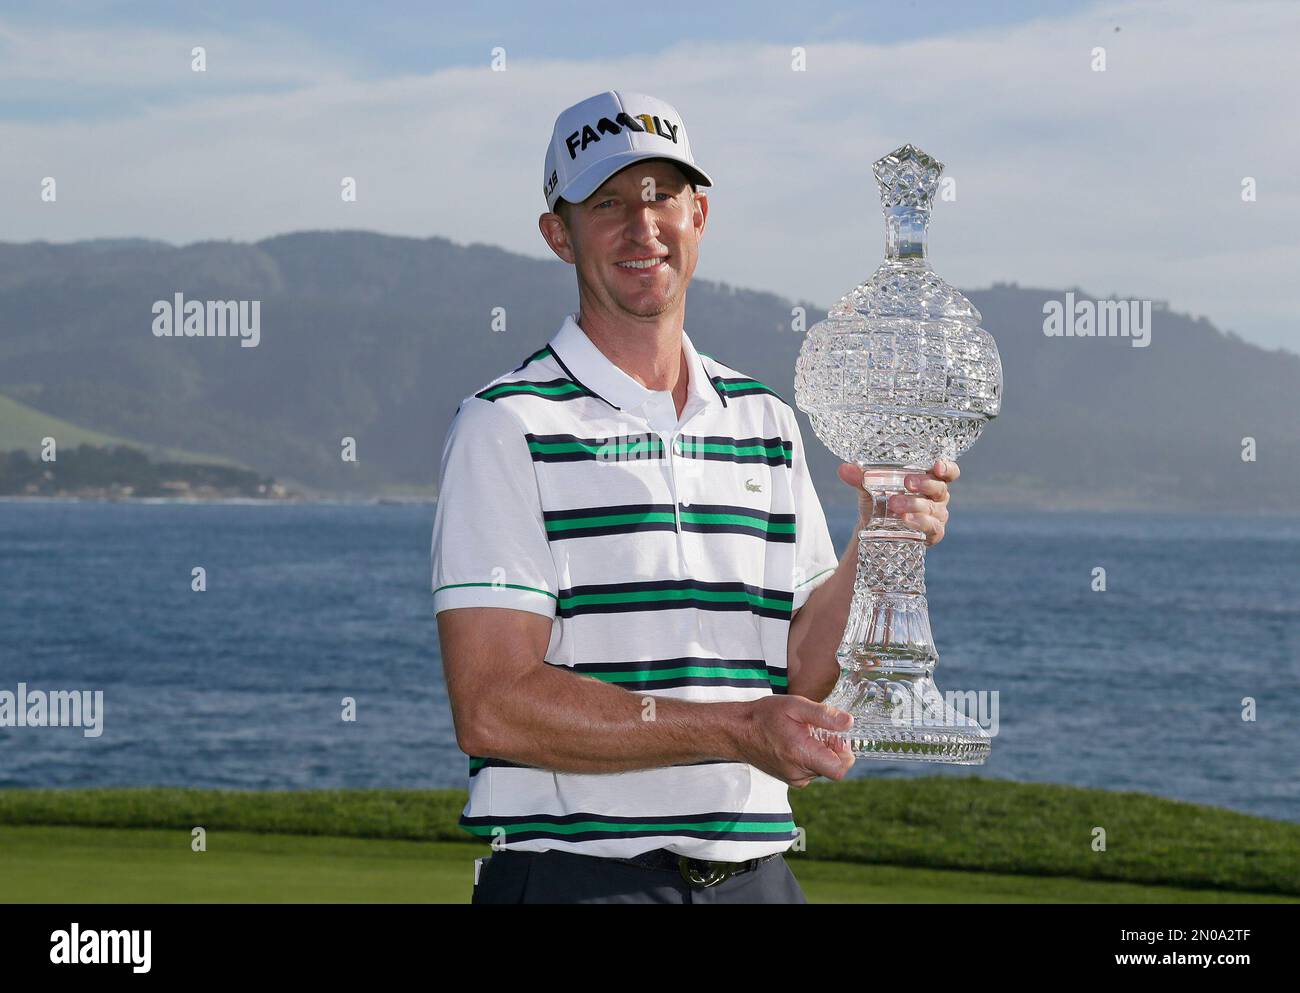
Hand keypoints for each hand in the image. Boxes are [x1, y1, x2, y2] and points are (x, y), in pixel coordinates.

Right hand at [738, 696, 855, 787]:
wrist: (738, 731)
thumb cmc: (765, 716)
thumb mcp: (795, 706)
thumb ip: (824, 715)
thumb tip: (849, 722)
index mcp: (801, 755)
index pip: (840, 768)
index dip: (844, 752)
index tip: (835, 735)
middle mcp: (799, 773)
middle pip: (832, 766)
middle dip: (831, 748)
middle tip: (814, 728)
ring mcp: (794, 779)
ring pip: (822, 768)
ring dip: (820, 752)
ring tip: (802, 734)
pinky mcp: (791, 779)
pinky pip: (811, 770)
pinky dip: (810, 757)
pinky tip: (796, 742)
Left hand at [837, 458, 958, 546]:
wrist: (874, 530)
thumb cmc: (880, 500)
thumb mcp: (869, 487)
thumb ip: (860, 478)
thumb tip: (844, 469)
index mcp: (929, 479)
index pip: (948, 472)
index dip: (947, 468)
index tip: (937, 465)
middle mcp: (937, 497)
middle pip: (939, 488)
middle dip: (924, 483)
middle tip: (906, 482)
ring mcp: (937, 516)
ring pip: (932, 509)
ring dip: (914, 505)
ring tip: (895, 504)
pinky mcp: (932, 534)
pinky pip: (931, 528)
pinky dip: (918, 523)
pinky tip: (905, 520)